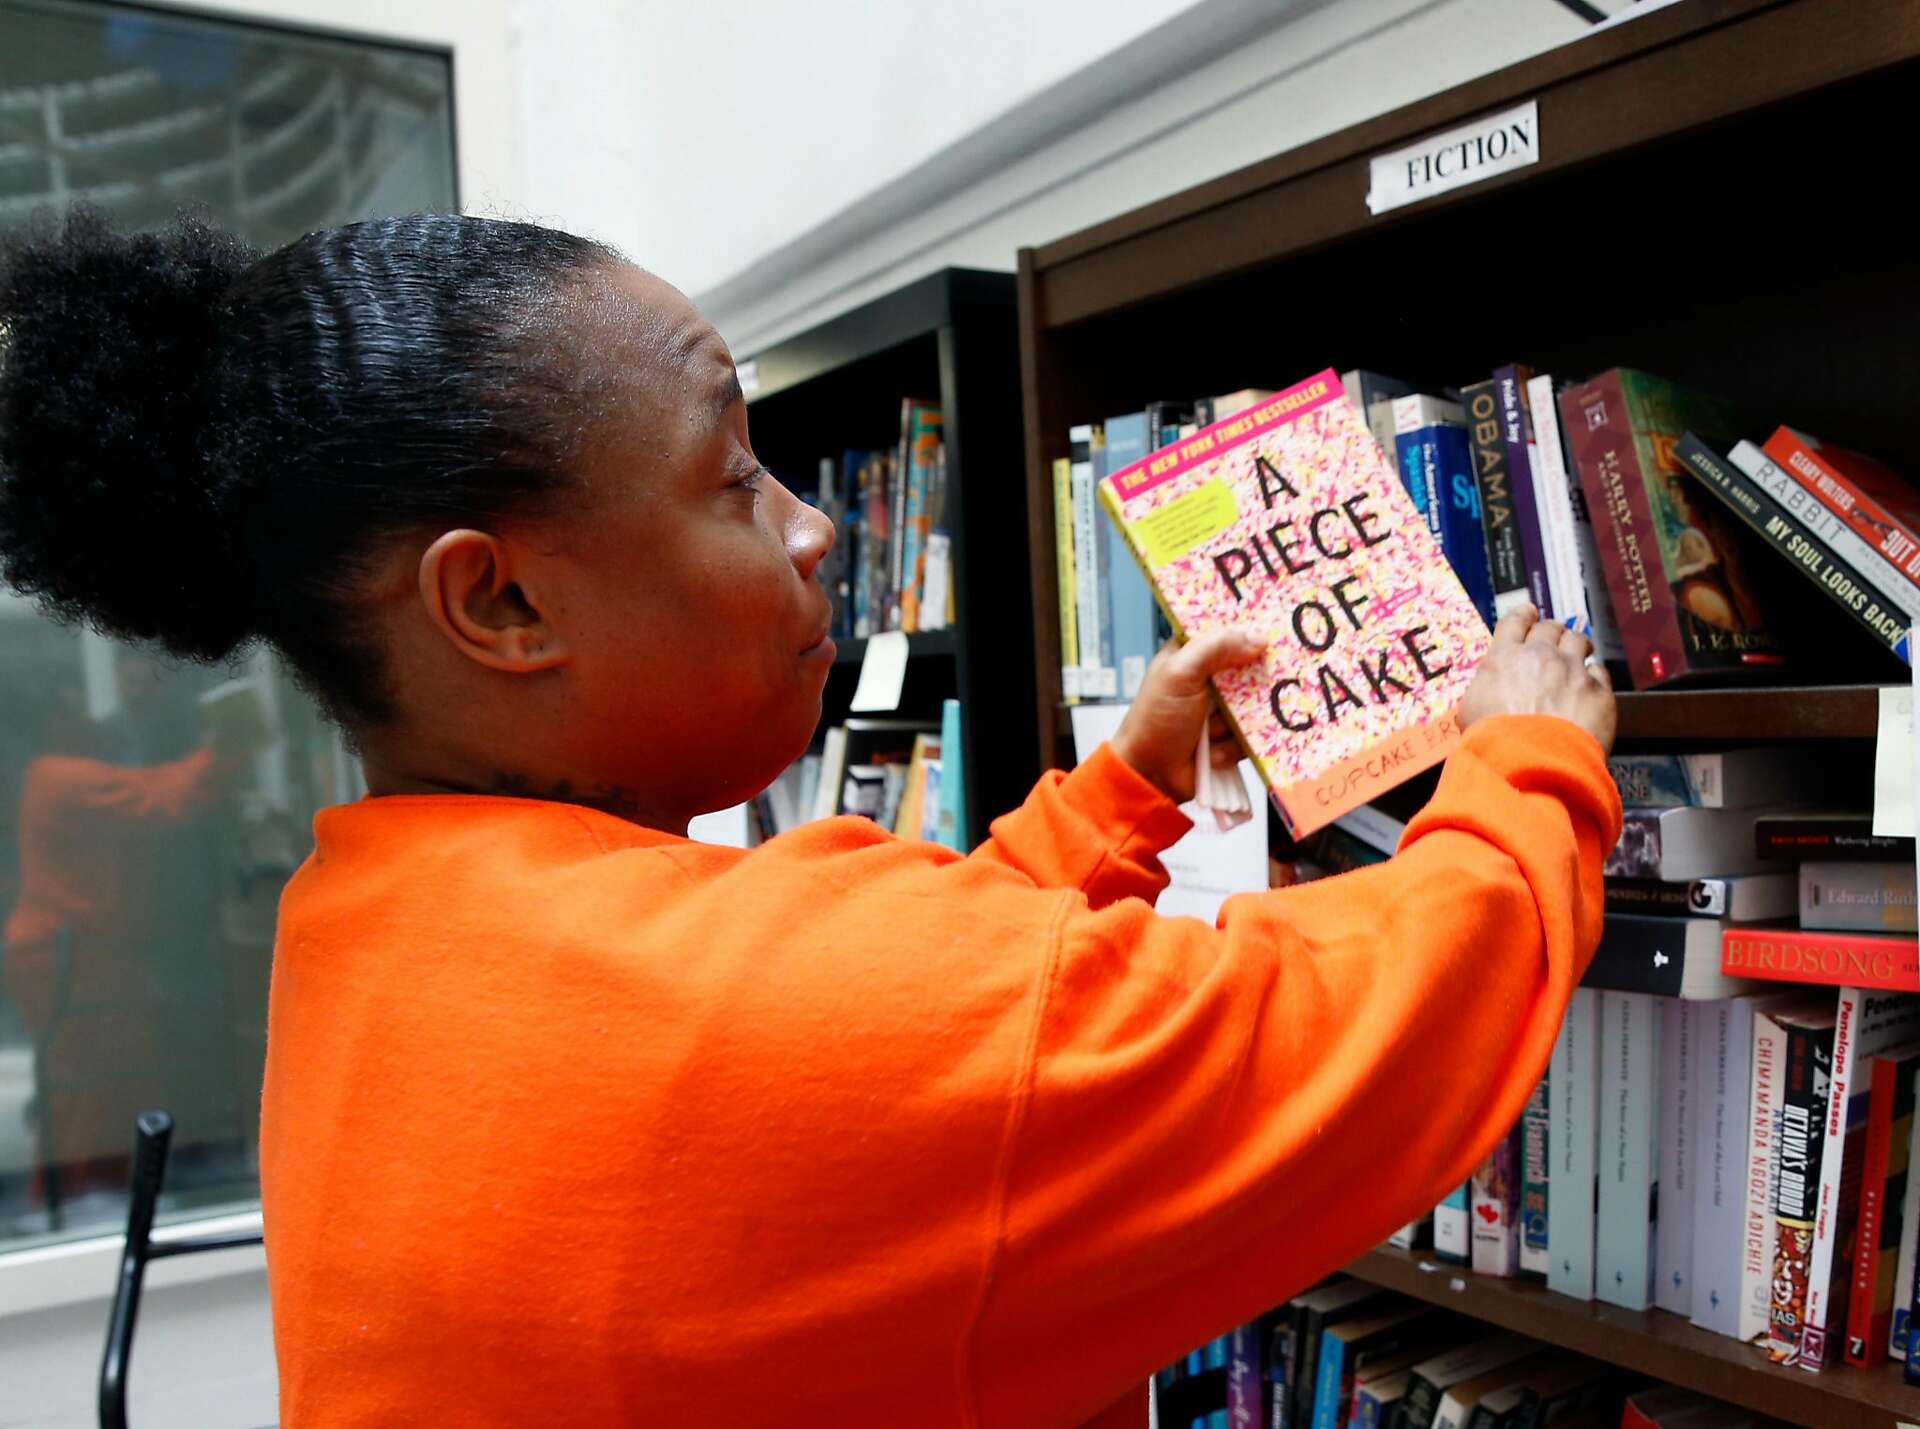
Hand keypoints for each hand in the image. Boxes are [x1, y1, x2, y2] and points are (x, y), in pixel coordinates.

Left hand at [1111, 630, 1267, 803]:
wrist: (1150, 775)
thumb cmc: (1155, 720)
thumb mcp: (1180, 674)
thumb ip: (1215, 648)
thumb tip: (1257, 638)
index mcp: (1190, 654)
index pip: (1224, 630)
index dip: (1247, 629)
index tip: (1272, 629)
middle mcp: (1208, 679)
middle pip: (1248, 668)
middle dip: (1253, 681)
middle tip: (1257, 686)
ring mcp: (1220, 709)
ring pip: (1254, 705)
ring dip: (1235, 722)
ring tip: (1211, 731)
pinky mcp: (1230, 737)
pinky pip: (1251, 736)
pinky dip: (1232, 746)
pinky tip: (1211, 752)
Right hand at [1458, 605, 1615, 753]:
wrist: (1530, 760)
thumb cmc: (1493, 739)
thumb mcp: (1470, 709)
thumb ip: (1484, 688)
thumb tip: (1489, 689)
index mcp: (1505, 657)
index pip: (1515, 621)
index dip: (1524, 615)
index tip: (1529, 613)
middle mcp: (1540, 656)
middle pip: (1550, 628)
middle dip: (1551, 632)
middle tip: (1553, 642)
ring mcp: (1572, 670)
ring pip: (1579, 641)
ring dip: (1576, 646)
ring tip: (1578, 655)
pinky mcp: (1598, 691)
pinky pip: (1599, 673)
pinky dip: (1594, 676)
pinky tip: (1590, 686)